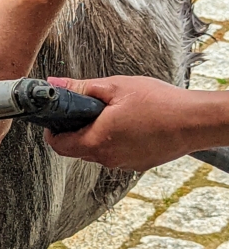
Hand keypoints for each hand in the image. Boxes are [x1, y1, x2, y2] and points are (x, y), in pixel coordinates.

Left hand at [45, 75, 206, 170]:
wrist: (195, 121)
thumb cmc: (159, 103)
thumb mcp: (115, 87)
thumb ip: (81, 88)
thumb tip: (55, 84)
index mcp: (96, 141)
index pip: (58, 145)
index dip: (53, 130)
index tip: (58, 117)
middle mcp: (107, 158)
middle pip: (76, 149)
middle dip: (75, 130)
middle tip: (85, 110)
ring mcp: (123, 164)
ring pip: (97, 152)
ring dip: (96, 135)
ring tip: (111, 113)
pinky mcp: (137, 164)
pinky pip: (116, 154)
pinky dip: (115, 140)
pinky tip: (129, 123)